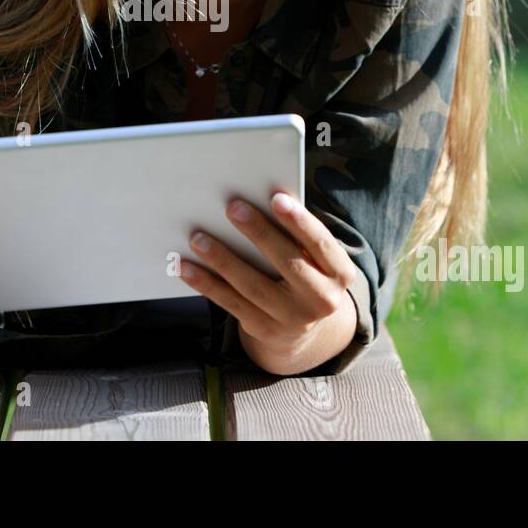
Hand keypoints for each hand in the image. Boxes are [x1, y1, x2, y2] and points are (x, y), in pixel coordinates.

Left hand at [179, 191, 361, 375]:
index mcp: (339, 273)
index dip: (299, 221)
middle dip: (258, 233)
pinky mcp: (265, 330)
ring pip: (253, 286)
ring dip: (223, 260)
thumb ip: (295, 234)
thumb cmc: (305, 271)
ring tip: (198, 238)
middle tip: (232, 207)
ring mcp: (293, 319)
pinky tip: (187, 267)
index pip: (321, 243)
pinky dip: (207, 284)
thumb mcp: (313, 257)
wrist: (303, 328)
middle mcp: (323, 300)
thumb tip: (260, 198)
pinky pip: (231, 304)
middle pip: (288, 263)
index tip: (276, 198)